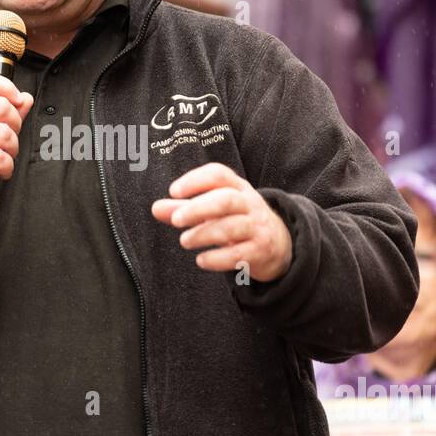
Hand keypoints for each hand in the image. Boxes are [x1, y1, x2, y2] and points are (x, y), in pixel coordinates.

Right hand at [0, 72, 33, 217]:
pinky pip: (1, 157)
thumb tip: (26, 98)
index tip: (16, 100)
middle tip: (7, 141)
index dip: (5, 87)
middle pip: (2, 107)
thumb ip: (6, 114)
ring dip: (12, 150)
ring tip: (1, 157)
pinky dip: (7, 168)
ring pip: (5, 134)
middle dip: (15, 126)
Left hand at [151, 162, 292, 281]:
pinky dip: (218, 259)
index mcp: (237, 187)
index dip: (196, 180)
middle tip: (175, 220)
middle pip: (226, 200)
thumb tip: (156, 208)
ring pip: (231, 227)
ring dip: (204, 234)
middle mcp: (249, 204)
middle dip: (198, 208)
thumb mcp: (215, 209)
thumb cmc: (239, 220)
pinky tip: (202, 260)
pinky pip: (239, 254)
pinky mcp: (260, 251)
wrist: (279, 244)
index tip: (173, 191)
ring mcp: (257, 227)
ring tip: (185, 241)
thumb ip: (184, 208)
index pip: (219, 174)